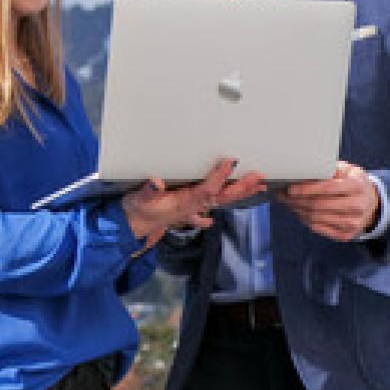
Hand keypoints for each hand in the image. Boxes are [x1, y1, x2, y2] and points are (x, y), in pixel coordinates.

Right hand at [122, 158, 267, 244]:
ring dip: (240, 193)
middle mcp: (192, 208)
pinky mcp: (190, 210)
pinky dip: (226, 201)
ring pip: (221, 201)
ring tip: (257, 186)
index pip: (206, 190)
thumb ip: (147, 191)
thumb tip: (156, 182)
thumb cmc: (137, 211)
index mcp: (183, 204)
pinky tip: (243, 198)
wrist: (132, 227)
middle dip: (240, 187)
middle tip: (257, 177)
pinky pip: (212, 205)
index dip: (219, 177)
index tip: (230, 162)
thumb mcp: (138, 200)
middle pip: (221, 198)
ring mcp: (193, 210)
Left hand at [277, 161, 379, 241]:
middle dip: (297, 200)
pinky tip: (298, 211)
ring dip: (297, 210)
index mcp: (357, 186)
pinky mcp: (346, 235)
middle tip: (282, 195)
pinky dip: (304, 219)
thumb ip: (328, 169)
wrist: (371, 203)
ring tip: (287, 202)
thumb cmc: (353, 183)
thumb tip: (302, 169)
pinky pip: (318, 228)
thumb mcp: (347, 170)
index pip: (328, 188)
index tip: (291, 188)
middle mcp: (358, 206)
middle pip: (319, 205)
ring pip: (316, 218)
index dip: (307, 189)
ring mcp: (353, 223)